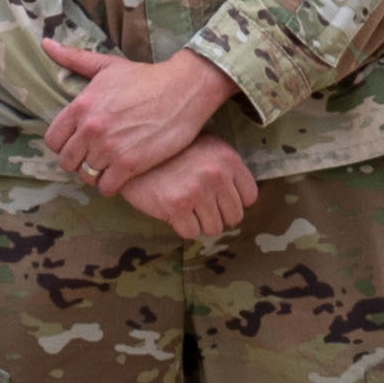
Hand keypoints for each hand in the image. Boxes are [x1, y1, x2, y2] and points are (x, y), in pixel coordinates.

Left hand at [40, 43, 238, 187]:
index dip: (64, 144)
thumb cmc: (147, 77)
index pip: (52, 140)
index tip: (78, 143)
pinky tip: (120, 176)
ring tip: (107, 167)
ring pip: (86, 176)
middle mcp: (91, 128)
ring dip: (95, 174)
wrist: (185, 88)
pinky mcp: (130, 163)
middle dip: (78, 161)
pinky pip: (106, 187)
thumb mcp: (108, 65)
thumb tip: (45, 43)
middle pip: (67, 161)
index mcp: (81, 106)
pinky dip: (111, 185)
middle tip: (94, 157)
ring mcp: (110, 147)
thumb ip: (74, 58)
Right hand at [115, 137, 257, 240]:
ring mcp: (197, 190)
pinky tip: (173, 210)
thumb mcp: (208, 149)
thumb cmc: (173, 155)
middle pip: (234, 217)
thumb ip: (227, 170)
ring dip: (199, 223)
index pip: (250, 197)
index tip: (218, 198)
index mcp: (228, 159)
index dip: (234, 202)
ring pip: (214, 228)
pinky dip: (182, 227)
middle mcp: (216, 174)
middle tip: (198, 204)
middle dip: (217, 215)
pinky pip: (192, 233)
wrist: (133, 156)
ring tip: (185, 205)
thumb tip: (243, 200)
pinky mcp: (177, 206)